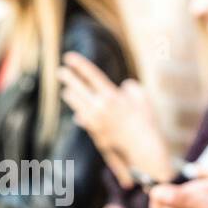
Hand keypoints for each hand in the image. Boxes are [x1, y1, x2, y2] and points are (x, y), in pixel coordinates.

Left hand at [59, 52, 167, 177]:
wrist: (143, 151)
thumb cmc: (147, 124)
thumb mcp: (145, 99)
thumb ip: (132, 88)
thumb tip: (123, 86)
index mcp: (112, 96)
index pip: (91, 75)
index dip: (79, 64)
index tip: (68, 57)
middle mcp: (99, 107)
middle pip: (77, 87)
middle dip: (68, 78)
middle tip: (61, 72)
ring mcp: (95, 121)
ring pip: (75, 103)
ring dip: (70, 95)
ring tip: (67, 91)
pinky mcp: (94, 132)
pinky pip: (82, 119)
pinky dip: (80, 114)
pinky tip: (79, 113)